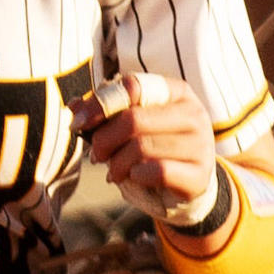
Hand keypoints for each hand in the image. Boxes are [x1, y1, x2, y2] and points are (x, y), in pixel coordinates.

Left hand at [79, 70, 220, 222]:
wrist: (185, 186)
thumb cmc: (153, 150)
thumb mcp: (129, 127)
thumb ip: (104, 112)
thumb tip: (74, 107)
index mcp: (175, 92)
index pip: (133, 86)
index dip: (100, 104)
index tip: (80, 123)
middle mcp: (193, 113)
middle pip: (134, 119)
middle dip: (105, 139)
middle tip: (96, 155)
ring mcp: (200, 144)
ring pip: (142, 147)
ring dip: (117, 163)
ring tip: (113, 171)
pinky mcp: (199, 175)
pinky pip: (158, 171)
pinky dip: (136, 176)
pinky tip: (133, 178)